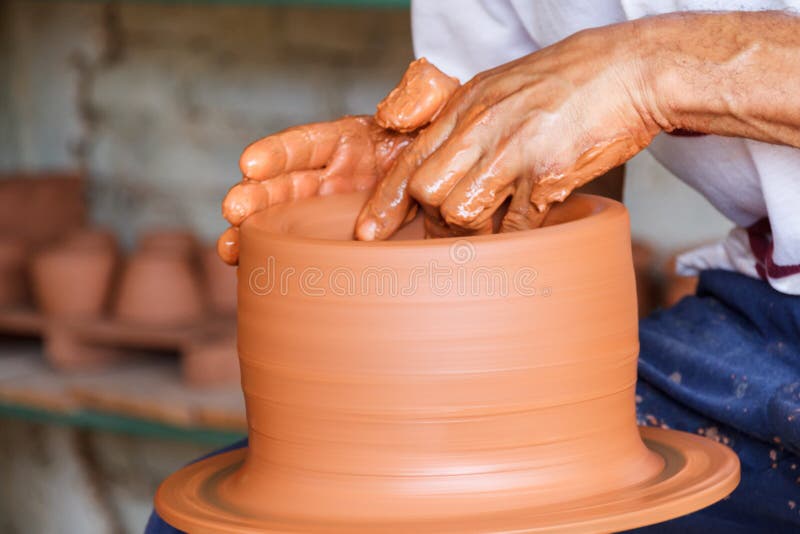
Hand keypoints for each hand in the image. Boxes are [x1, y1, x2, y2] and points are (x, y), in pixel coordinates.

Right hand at [217, 58, 458, 263]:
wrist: (463, 179)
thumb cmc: (447, 137)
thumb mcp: (442, 105)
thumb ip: (421, 95)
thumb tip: (391, 112)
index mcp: (350, 140)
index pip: (308, 143)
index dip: (278, 153)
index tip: (250, 164)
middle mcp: (333, 174)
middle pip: (285, 184)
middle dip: (255, 196)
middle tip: (233, 210)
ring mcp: (333, 210)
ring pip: (282, 218)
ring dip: (252, 231)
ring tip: (229, 248)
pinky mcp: (341, 239)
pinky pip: (303, 248)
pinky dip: (273, 257)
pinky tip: (248, 267)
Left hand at [354, 23, 659, 239]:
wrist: (628, 71)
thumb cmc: (565, 82)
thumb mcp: (500, 88)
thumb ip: (464, 123)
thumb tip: (435, 166)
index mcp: (465, 107)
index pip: (409, 162)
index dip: (384, 204)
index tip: (369, 234)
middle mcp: (481, 128)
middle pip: (426, 192)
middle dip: (433, 218)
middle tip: (454, 227)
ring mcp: (513, 152)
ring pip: (460, 212)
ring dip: (471, 231)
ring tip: (491, 223)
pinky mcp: (547, 176)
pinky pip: (513, 226)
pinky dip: (515, 235)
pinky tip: (527, 221)